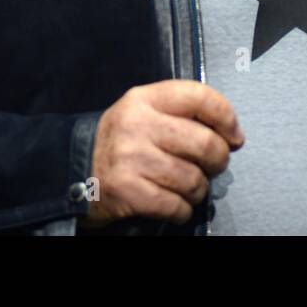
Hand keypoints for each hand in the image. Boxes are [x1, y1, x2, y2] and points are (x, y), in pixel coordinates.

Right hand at [78, 80, 244, 227]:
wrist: (71, 166)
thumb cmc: (118, 139)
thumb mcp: (142, 110)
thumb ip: (179, 112)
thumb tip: (229, 133)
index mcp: (145, 99)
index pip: (200, 97)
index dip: (227, 118)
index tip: (235, 136)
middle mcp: (138, 125)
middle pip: (204, 143)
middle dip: (219, 160)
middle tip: (213, 166)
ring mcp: (132, 159)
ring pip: (193, 179)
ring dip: (199, 189)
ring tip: (190, 187)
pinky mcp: (128, 191)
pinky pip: (175, 205)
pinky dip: (182, 209)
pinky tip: (176, 204)